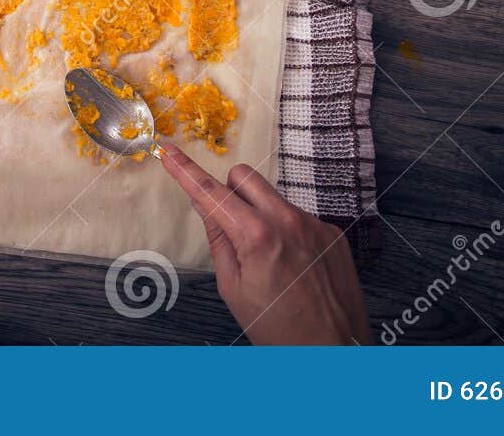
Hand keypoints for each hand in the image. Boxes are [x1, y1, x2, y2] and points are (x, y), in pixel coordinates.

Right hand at [161, 141, 367, 344]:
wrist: (335, 351)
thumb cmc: (278, 329)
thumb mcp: (234, 289)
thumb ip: (218, 241)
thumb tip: (205, 205)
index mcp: (257, 237)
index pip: (211, 193)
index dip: (185, 171)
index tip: (168, 151)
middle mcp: (288, 220)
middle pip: (244, 176)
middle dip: (229, 191)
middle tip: (230, 226)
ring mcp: (315, 223)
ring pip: (273, 198)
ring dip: (261, 214)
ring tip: (271, 261)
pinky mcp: (332, 232)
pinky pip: (299, 216)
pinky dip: (288, 232)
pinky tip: (295, 266)